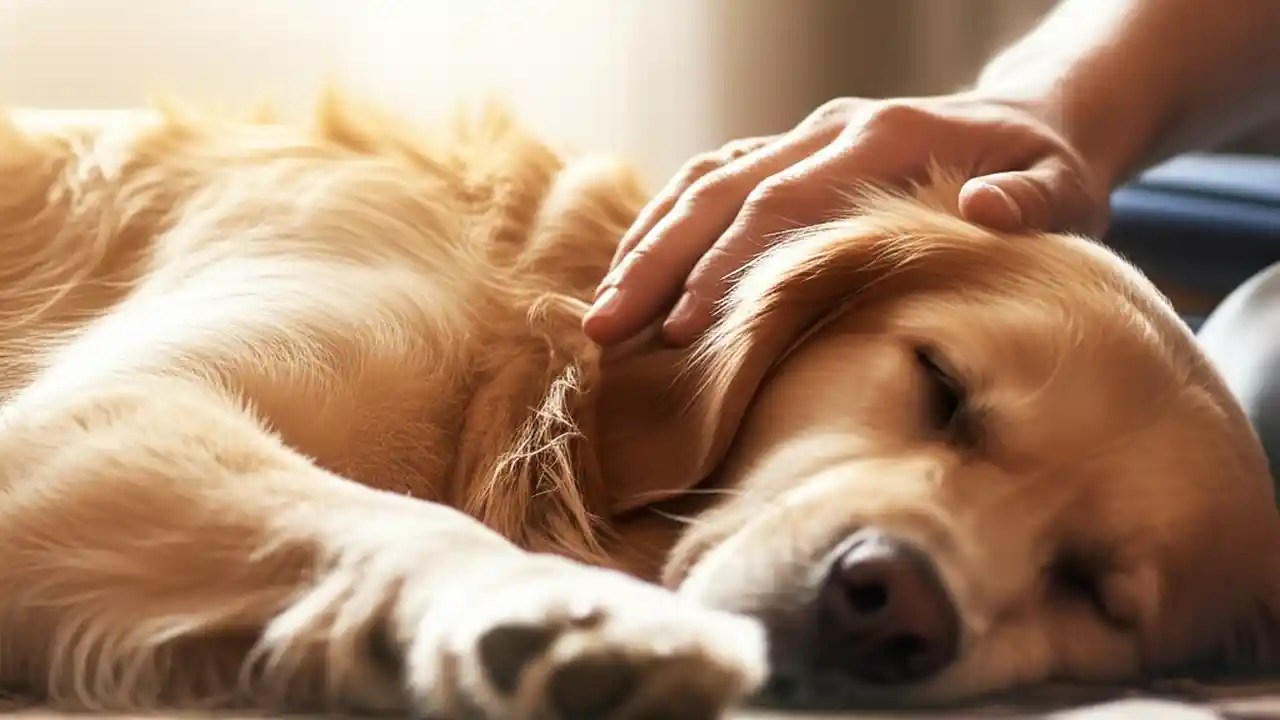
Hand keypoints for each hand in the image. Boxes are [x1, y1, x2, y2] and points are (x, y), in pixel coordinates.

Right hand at [582, 94, 1109, 346]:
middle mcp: (827, 130)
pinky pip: (713, 179)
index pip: (781, 204)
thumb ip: (1027, 201)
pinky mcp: (792, 155)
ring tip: (603, 312)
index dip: (726, 267)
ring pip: (703, 183)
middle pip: (720, 192)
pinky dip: (667, 224)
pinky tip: (636, 271)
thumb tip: (978, 212)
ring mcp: (802, 137)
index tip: (684, 331)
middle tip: (606, 330)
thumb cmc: (1045, 170)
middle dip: (657, 262)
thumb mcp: (1062, 188)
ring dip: (647, 245)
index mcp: (881, 139)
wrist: (1033, 121)